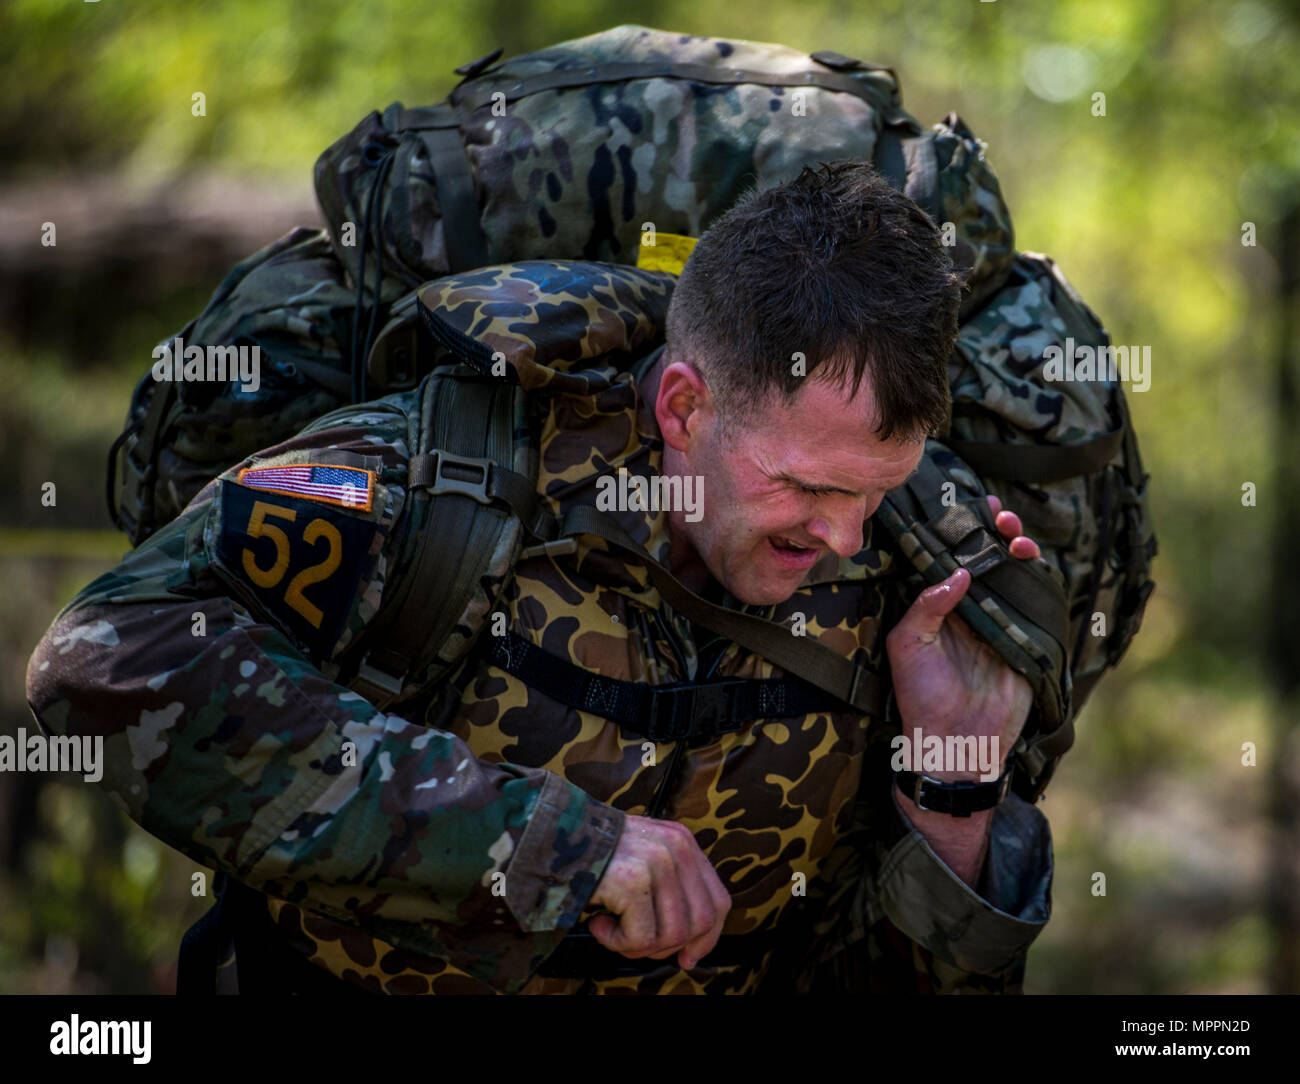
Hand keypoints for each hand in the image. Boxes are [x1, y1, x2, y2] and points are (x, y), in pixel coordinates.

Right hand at [587, 813, 731, 969]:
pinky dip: (615, 942)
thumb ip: (670, 886)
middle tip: (632, 942)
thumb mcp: (641, 857)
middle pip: (699, 923)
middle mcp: (676, 847)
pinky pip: (641, 939)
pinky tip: (597, 922)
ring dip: (637, 945)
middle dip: (667, 946)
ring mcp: (657, 862)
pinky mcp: (634, 881)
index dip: (707, 939)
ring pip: (671, 936)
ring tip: (610, 927)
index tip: (687, 958)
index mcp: (682, 841)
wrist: (544, 837)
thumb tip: (690, 945)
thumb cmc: (589, 856)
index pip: (718, 901)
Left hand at [884, 495, 1039, 778]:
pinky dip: (1040, 581)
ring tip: (1016, 539)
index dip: (965, 534)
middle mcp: (972, 611)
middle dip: (996, 534)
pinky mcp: (1027, 640)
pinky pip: (1038, 604)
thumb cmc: (922, 696)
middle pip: (989, 560)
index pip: (955, 560)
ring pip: (1015, 576)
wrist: (957, 744)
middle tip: (999, 518)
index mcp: (941, 609)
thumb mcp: (907, 645)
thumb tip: (958, 572)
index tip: (974, 510)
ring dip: (1019, 550)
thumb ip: (927, 606)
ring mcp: (1002, 623)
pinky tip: (1032, 563)